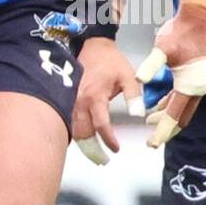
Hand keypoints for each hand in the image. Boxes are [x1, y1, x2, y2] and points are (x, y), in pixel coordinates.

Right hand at [73, 38, 145, 164]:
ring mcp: (70, 99)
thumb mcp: (128, 76)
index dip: (108, 140)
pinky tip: (82, 139)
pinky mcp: (66, 97)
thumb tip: (138, 115)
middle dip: (93, 149)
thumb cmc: (111, 61)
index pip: (101, 126)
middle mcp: (79, 100)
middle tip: (103, 160)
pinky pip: (68, 119)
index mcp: (95, 96)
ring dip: (82, 144)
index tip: (116, 149)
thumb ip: (134, 97)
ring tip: (93, 154)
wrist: (93, 44)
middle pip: (83, 133)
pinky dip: (74, 132)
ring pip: (72, 128)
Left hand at [137, 4, 205, 147]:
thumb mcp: (163, 48)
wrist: (199, 18)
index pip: (174, 116)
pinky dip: (174, 102)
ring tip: (150, 120)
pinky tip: (161, 104)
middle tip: (151, 139)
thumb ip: (151, 65)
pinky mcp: (200, 77)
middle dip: (166, 128)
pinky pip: (186, 96)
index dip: (163, 131)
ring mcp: (202, 83)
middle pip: (182, 116)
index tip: (152, 143)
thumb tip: (139, 79)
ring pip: (184, 107)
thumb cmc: (180, 32)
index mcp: (190, 85)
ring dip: (169, 114)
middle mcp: (199, 88)